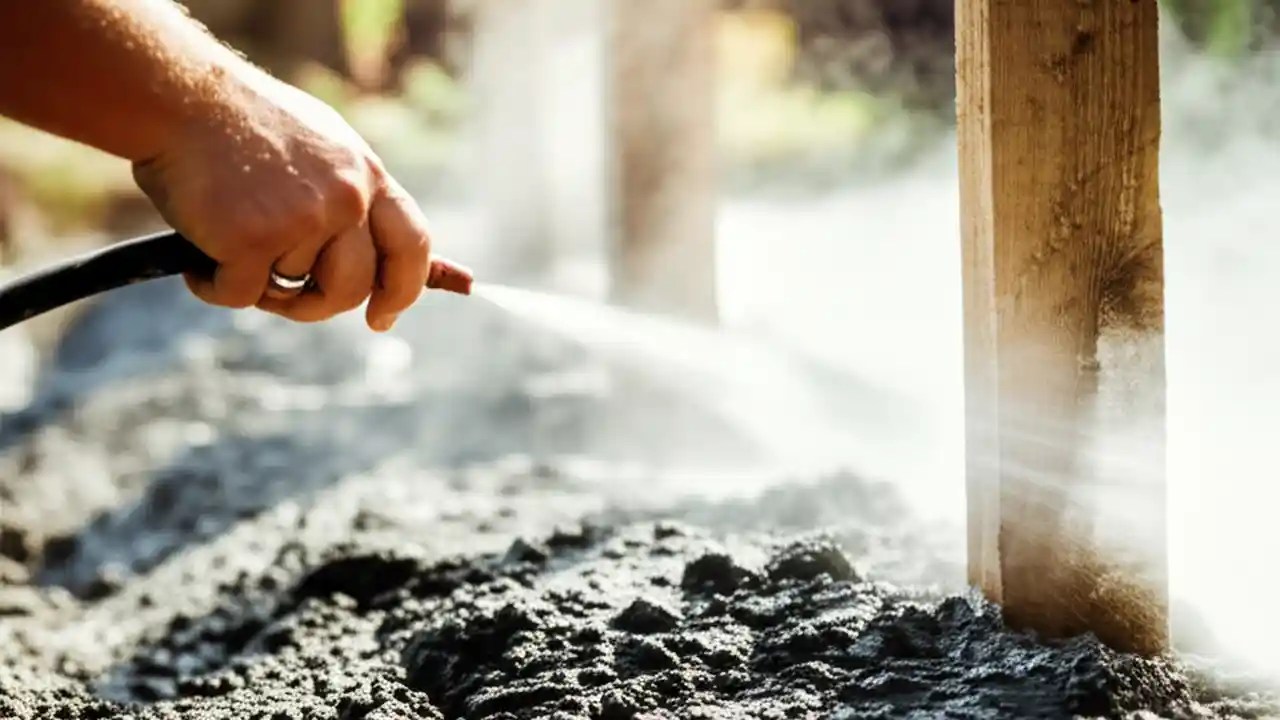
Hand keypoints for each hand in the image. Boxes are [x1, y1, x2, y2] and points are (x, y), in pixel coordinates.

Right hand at [132, 70, 430, 330]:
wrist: (179, 95)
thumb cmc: (240, 121)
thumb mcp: (320, 145)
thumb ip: (349, 195)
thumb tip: (367, 254)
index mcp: (366, 174)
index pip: (412, 245)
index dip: (402, 289)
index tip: (382, 317)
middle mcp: (347, 199)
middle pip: (353, 286)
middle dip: (318, 304)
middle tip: (283, 299)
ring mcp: (304, 220)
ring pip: (292, 291)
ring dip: (258, 284)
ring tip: (227, 244)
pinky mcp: (254, 240)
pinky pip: (240, 296)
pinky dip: (212, 287)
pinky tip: (197, 262)